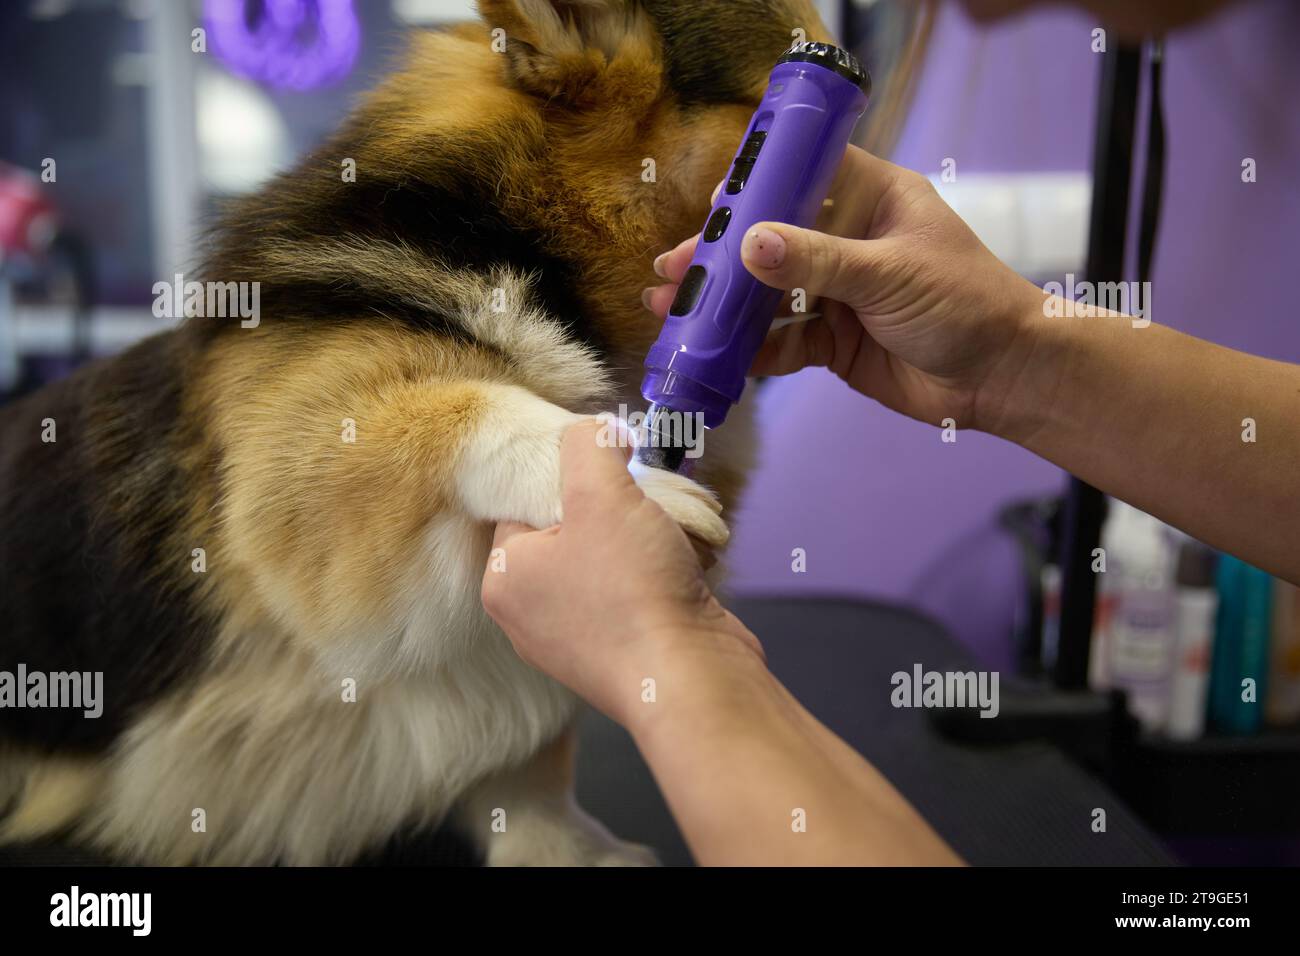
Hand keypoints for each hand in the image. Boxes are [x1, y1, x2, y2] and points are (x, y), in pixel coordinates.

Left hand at [480, 420, 762, 728]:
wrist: (691, 678)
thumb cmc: (634, 590)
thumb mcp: (603, 492)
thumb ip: (590, 445)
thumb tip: (598, 430)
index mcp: (504, 578)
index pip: (525, 501)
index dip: (572, 476)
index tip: (612, 471)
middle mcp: (529, 615)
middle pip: (571, 528)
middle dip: (617, 509)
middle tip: (644, 505)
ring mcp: (574, 641)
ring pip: (608, 560)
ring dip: (645, 539)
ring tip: (668, 539)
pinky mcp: (619, 656)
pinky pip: (634, 595)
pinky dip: (660, 577)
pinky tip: (683, 572)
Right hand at [644, 146, 1048, 438]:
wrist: (1003, 378)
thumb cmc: (963, 302)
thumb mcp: (888, 273)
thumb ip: (817, 260)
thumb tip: (748, 244)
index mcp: (871, 198)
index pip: (805, 172)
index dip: (757, 183)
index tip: (712, 203)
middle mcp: (848, 240)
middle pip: (773, 239)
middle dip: (722, 255)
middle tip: (673, 268)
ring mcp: (838, 294)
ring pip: (769, 294)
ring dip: (724, 304)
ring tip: (672, 309)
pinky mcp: (833, 342)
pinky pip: (782, 343)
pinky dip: (750, 350)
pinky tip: (715, 355)